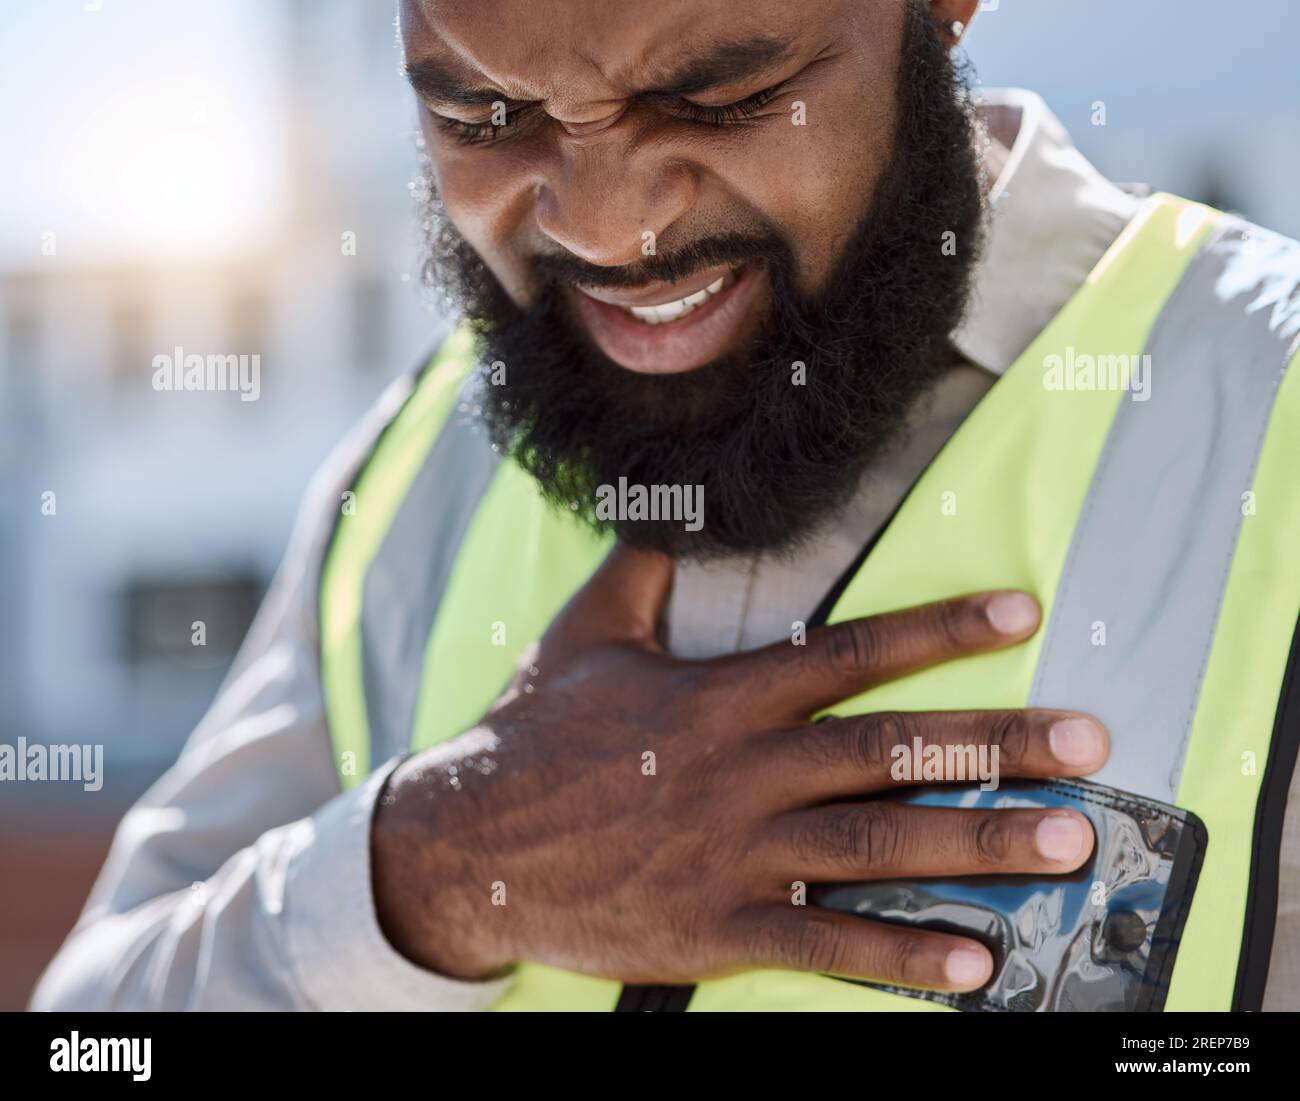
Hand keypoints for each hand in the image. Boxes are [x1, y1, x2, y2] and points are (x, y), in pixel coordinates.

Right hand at [371, 545, 1108, 992]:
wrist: (467, 843)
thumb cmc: (533, 734)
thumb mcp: (585, 634)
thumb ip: (644, 565)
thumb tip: (674, 499)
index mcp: (720, 696)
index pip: (850, 652)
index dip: (940, 628)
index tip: (1019, 613)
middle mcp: (742, 769)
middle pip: (890, 749)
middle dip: (997, 744)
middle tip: (1090, 745)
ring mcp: (733, 852)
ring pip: (875, 844)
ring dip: (979, 845)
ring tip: (1066, 846)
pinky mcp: (717, 925)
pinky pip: (824, 942)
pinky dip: (901, 955)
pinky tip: (972, 964)